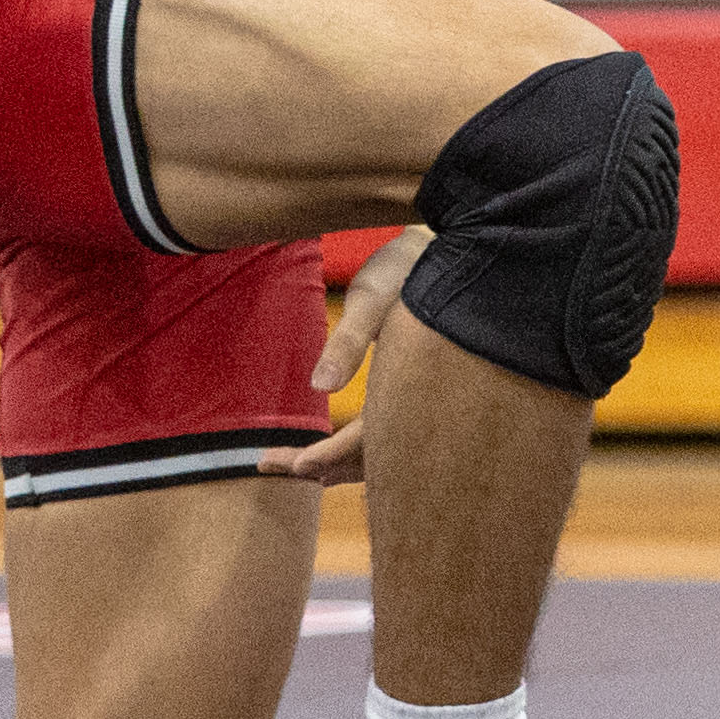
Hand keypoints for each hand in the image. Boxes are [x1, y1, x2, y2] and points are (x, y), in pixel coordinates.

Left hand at [263, 229, 429, 486]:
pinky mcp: (417, 392)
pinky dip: (357, 449)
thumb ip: (349, 341)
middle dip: (326, 466)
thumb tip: (321, 387)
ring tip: (294, 468)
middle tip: (271, 464)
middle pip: (375, 454)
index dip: (333, 455)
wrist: (449, 250)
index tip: (295, 466)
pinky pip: (387, 433)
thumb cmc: (407, 269)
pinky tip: (332, 454)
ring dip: (340, 463)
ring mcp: (424, 399)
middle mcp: (424, 400)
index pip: (371, 437)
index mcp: (418, 382)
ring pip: (382, 449)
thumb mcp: (374, 300)